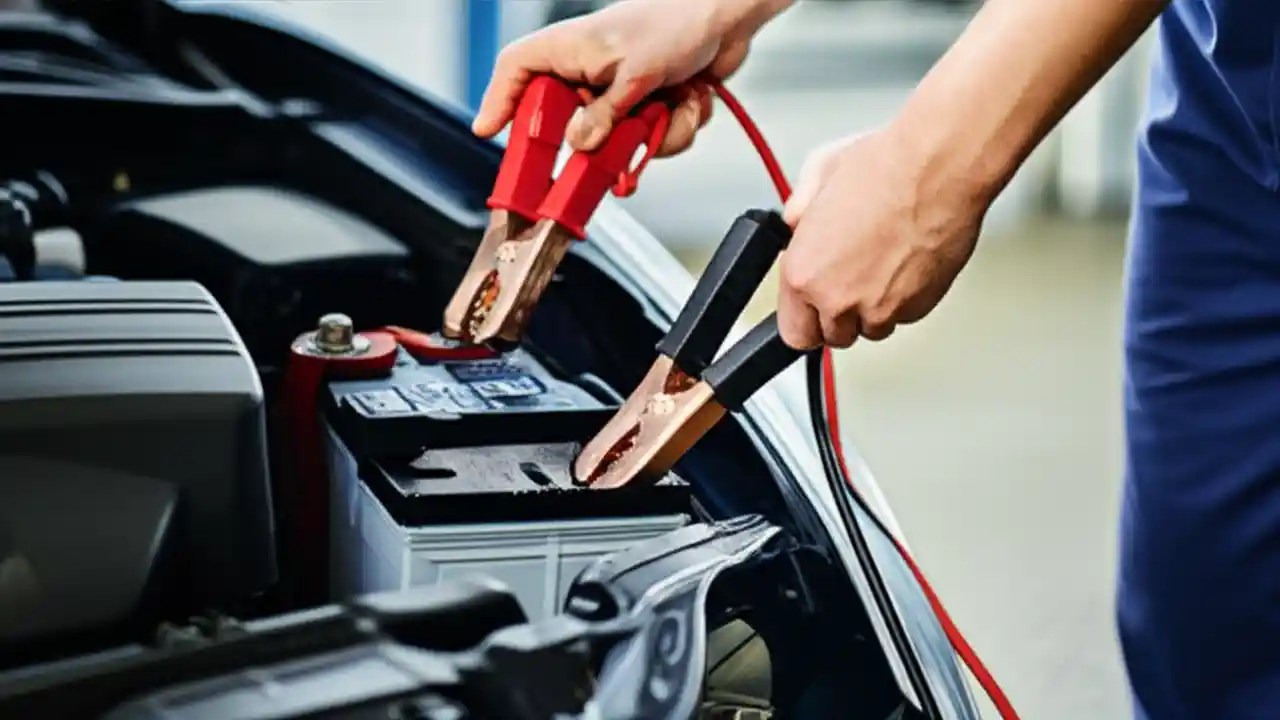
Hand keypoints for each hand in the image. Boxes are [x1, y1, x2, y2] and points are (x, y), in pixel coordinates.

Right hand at [472, 0, 790, 156]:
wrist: (728, 15)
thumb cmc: (677, 20)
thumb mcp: (636, 73)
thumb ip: (604, 115)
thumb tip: (580, 146)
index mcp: (569, 50)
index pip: (515, 71)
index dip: (498, 102)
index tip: (489, 133)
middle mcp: (589, 71)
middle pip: (568, 124)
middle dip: (605, 142)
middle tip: (619, 147)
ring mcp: (620, 91)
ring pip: (619, 141)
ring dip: (654, 134)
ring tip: (675, 102)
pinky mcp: (649, 106)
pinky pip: (653, 140)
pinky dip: (676, 126)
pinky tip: (691, 98)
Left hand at [777, 126, 991, 348]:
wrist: (938, 169)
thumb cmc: (885, 167)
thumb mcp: (816, 176)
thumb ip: (797, 213)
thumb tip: (796, 225)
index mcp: (803, 273)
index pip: (794, 331)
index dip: (805, 317)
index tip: (812, 308)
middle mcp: (837, 299)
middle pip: (832, 336)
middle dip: (839, 313)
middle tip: (850, 277)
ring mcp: (879, 308)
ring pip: (871, 329)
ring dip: (872, 307)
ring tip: (880, 264)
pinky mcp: (917, 308)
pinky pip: (903, 316)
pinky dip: (904, 298)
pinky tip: (904, 263)